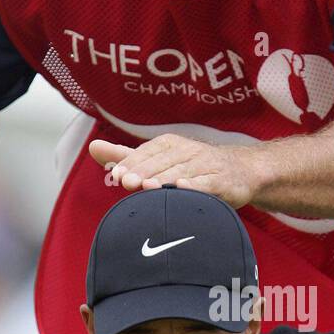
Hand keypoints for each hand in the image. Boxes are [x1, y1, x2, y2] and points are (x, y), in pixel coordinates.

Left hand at [88, 133, 262, 207]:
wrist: (240, 171)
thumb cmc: (194, 167)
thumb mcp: (160, 158)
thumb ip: (126, 155)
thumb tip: (92, 148)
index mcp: (168, 144)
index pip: (145, 153)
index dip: (130, 164)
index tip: (116, 177)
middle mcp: (186, 151)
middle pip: (161, 163)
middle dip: (143, 172)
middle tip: (126, 182)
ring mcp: (205, 165)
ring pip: (180, 172)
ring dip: (164, 179)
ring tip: (147, 187)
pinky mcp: (221, 180)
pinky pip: (206, 183)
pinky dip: (194, 186)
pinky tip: (182, 188)